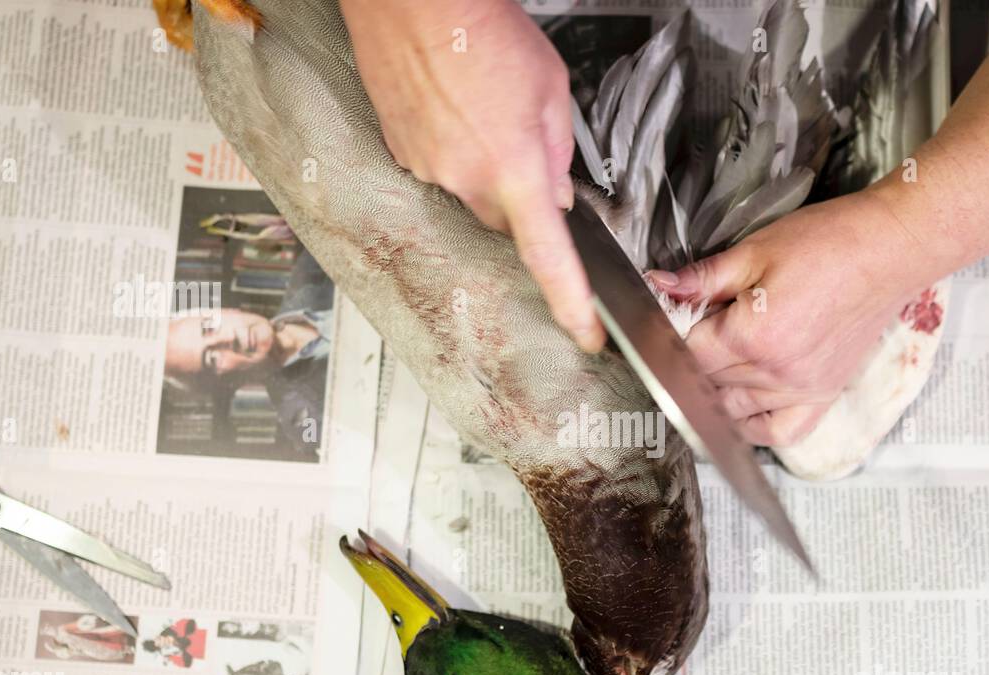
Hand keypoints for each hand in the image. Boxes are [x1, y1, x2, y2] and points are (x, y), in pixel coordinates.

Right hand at [340, 0, 601, 349]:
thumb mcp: (551, 90)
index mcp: (515, 170)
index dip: (571, 302)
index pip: (549, 256)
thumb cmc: (483, 28)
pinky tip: (456, 106)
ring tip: (483, 108)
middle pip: (505, 220)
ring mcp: (428, 168)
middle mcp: (467, 179)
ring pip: (470, 192)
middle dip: (520, 196)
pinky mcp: (402, 152)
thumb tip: (556, 195)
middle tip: (523, 142)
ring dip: (485, 163)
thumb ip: (557, 154)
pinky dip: (453, 146)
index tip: (586, 331)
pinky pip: (440, 167)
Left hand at [648, 185, 938, 445]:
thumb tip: (656, 285)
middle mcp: (776, 372)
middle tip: (702, 332)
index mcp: (754, 335)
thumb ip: (703, 278)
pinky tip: (742, 408)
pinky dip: (754, 429)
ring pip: (733, 412)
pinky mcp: (823, 397)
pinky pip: (779, 434)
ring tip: (720, 362)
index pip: (689, 355)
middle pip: (707, 384)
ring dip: (716, 392)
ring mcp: (801, 390)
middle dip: (695, 360)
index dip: (675, 337)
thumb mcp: (755, 250)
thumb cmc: (826, 243)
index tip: (678, 321)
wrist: (889, 251)